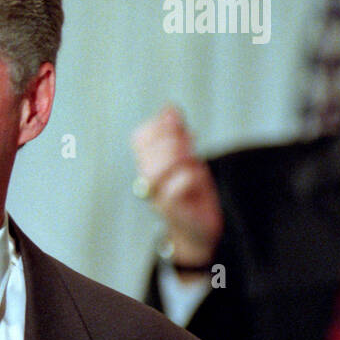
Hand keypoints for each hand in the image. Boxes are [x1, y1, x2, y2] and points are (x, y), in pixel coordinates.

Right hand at [131, 105, 222, 267]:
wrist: (198, 230)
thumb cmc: (191, 193)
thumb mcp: (186, 159)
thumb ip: (177, 134)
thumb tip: (169, 109)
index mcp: (148, 165)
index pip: (141, 138)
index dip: (160, 127)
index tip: (180, 126)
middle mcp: (148, 181)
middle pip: (148, 153)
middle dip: (172, 142)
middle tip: (190, 142)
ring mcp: (158, 198)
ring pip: (156, 172)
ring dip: (179, 159)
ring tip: (193, 159)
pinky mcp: (174, 213)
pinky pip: (175, 190)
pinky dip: (188, 177)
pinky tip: (197, 176)